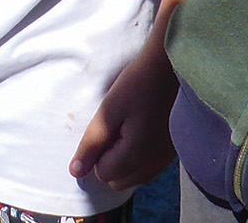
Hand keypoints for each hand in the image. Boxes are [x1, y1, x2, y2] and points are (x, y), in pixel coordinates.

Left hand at [70, 36, 178, 189]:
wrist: (172, 65)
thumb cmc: (138, 83)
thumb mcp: (109, 110)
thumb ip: (92, 143)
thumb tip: (75, 171)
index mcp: (138, 154)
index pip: (104, 174)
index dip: (98, 152)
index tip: (108, 126)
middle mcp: (154, 164)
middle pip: (119, 181)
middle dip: (111, 160)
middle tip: (116, 128)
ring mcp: (165, 159)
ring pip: (134, 177)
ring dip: (125, 160)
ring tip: (129, 127)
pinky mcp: (172, 151)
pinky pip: (148, 168)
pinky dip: (139, 157)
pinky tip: (142, 130)